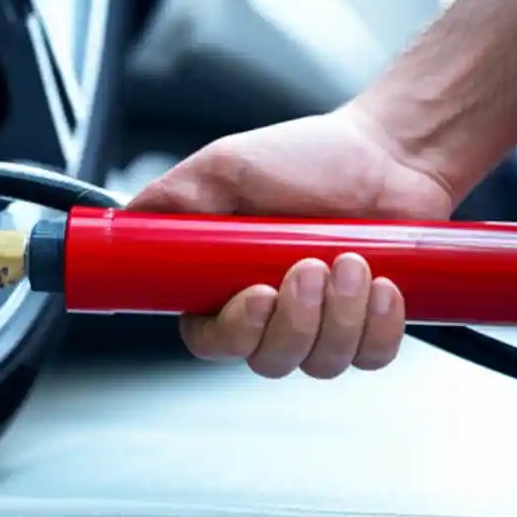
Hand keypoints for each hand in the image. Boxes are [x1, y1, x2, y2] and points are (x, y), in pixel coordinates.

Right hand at [127, 104, 454, 378]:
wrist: (390, 152)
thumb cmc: (312, 157)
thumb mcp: (228, 166)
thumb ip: (174, 199)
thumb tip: (126, 223)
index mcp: (225, 284)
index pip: (210, 339)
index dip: (234, 332)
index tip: (259, 296)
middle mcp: (271, 312)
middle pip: (267, 360)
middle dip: (295, 321)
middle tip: (311, 267)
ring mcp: (322, 324)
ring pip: (319, 363)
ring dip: (341, 315)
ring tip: (351, 259)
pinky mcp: (370, 328)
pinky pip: (370, 357)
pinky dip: (380, 326)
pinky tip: (385, 283)